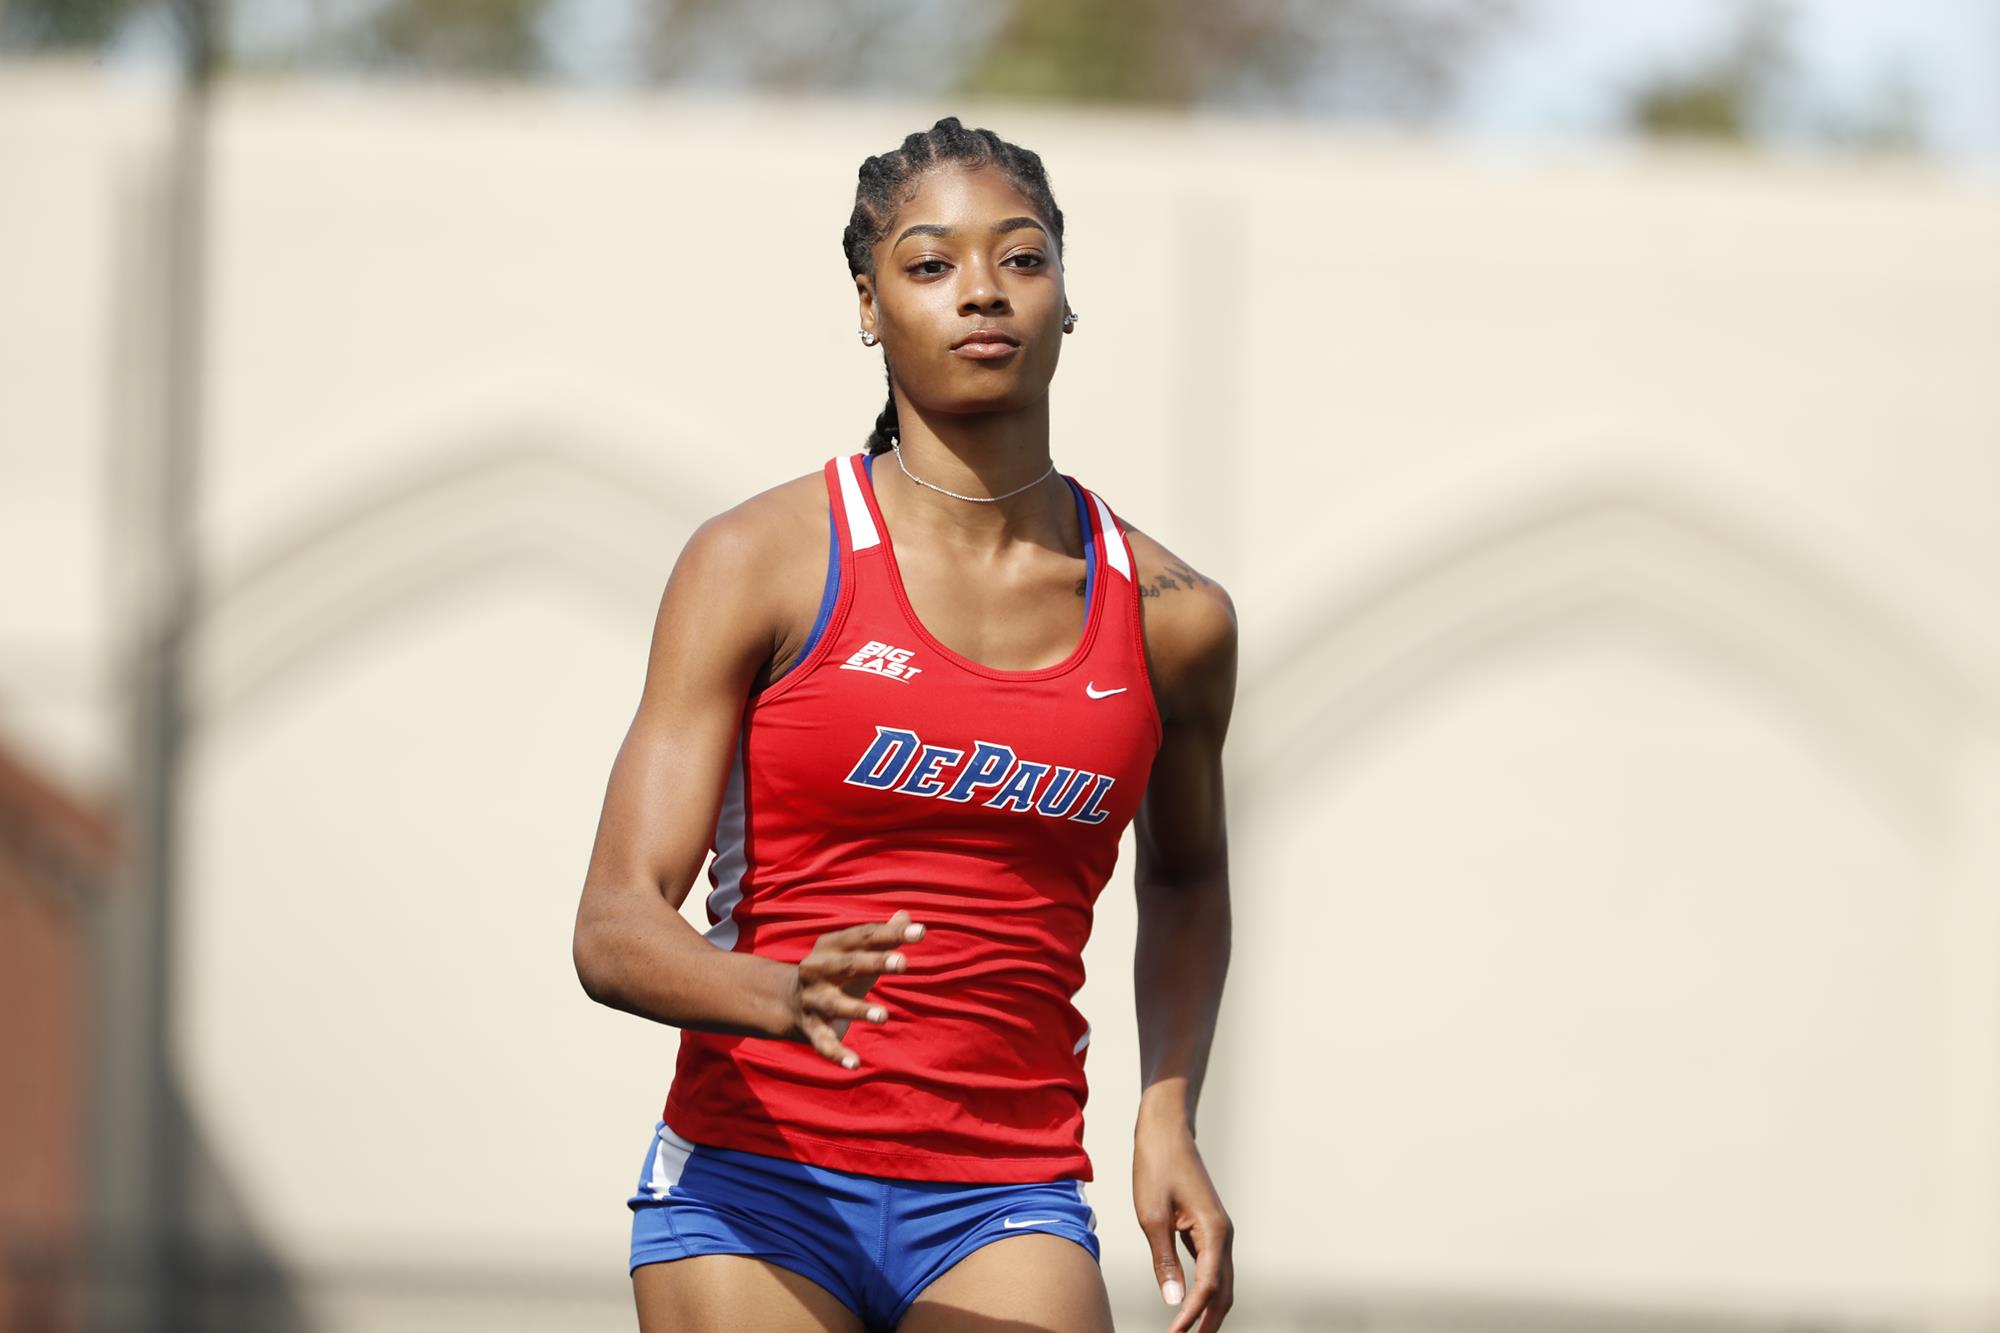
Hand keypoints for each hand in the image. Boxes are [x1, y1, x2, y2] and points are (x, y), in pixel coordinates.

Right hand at [786, 909, 923, 1067]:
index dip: (892, 934)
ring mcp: (812, 1000)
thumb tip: (907, 916)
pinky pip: (823, 1043)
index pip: (864, 936)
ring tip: (884, 1016)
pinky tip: (855, 1064)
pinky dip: (837, 1054)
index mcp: (831, 946)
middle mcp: (817, 970)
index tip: (921, 932)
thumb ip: (882, 937)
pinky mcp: (811, 1029)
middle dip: (875, 963)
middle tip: (904, 963)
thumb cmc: (838, 972)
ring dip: (858, 1010)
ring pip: (836, 1004)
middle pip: (849, 964)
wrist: (788, 1001)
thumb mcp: (856, 953)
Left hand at [1134, 1118, 1233, 1332]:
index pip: (1208, 1287)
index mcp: (1214, 1231)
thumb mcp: (1152, 1215)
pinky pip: (1212, 1267)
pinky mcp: (1208, 1228)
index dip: (1192, 1316)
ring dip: (1209, 1309)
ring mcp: (1218, 1231)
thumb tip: (1174, 1300)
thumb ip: (1164, 1260)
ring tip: (1190, 1332)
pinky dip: (1204, 1290)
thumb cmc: (1157, 1166)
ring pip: (1221, 1281)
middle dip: (1210, 1322)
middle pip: (1224, 1291)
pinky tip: (1190, 1302)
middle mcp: (1224, 1234)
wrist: (1166, 1130)